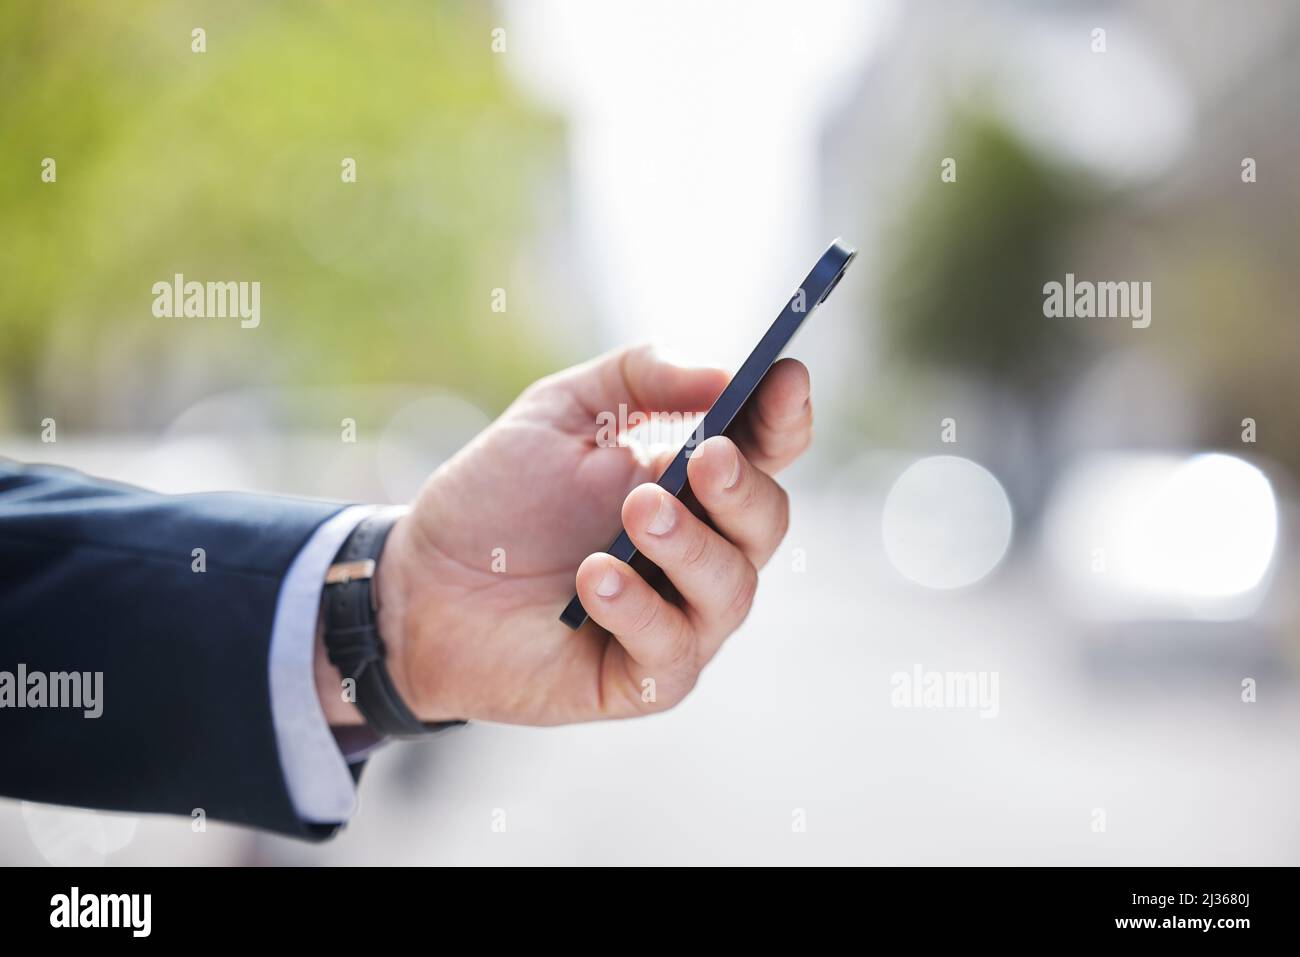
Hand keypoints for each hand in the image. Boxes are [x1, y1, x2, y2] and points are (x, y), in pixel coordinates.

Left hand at [316, 343, 813, 725]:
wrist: (422, 584)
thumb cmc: (499, 497)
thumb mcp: (559, 412)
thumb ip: (638, 378)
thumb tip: (723, 374)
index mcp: (693, 482)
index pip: (766, 449)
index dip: (785, 415)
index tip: (784, 375)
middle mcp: (701, 551)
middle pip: (767, 522)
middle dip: (743, 488)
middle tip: (704, 457)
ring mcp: (679, 618)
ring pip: (731, 590)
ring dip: (691, 546)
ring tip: (637, 511)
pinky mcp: (643, 680)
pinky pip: (670, 651)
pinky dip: (638, 609)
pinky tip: (593, 577)